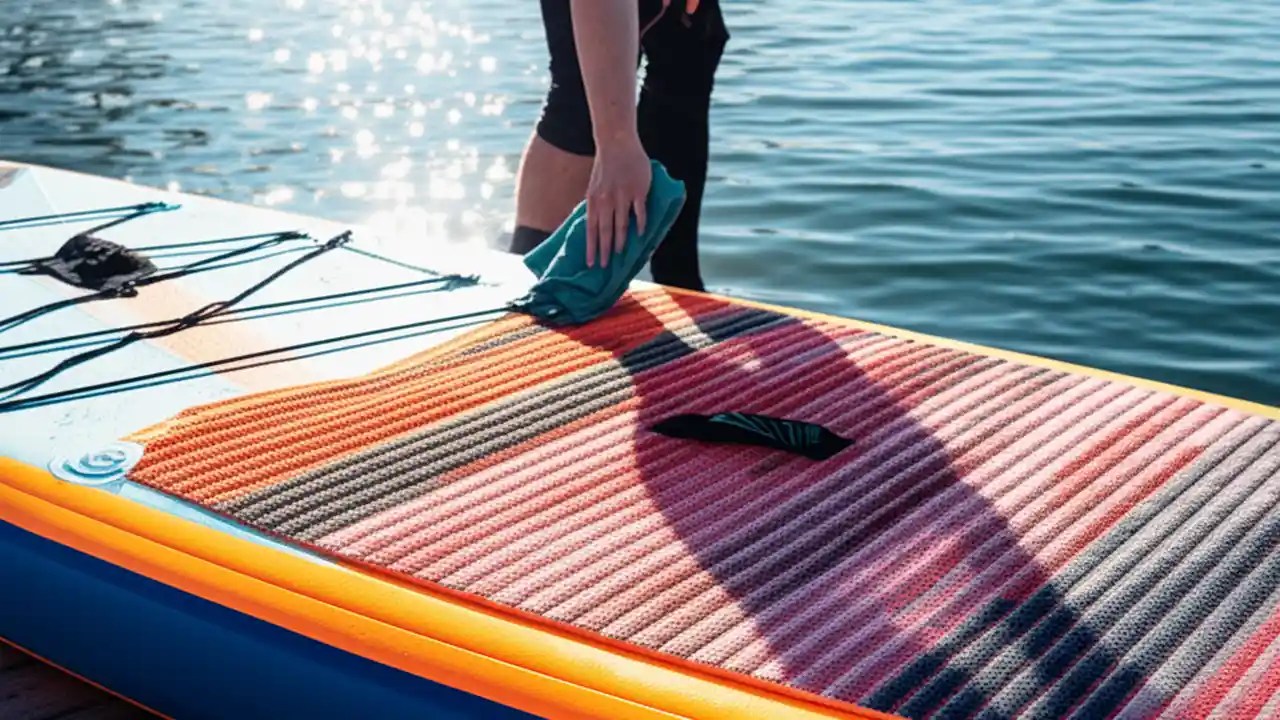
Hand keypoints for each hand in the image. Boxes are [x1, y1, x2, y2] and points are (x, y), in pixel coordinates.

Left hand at [585, 134, 649, 267]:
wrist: (616, 143)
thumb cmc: (605, 166)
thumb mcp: (594, 186)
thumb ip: (596, 205)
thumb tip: (595, 224)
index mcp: (593, 200)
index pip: (591, 229)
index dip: (591, 248)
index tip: (590, 264)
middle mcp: (605, 200)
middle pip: (605, 231)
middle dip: (604, 251)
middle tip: (605, 266)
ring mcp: (622, 195)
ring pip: (621, 224)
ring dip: (621, 241)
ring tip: (621, 254)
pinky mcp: (637, 190)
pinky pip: (639, 211)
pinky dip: (640, 223)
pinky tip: (641, 234)